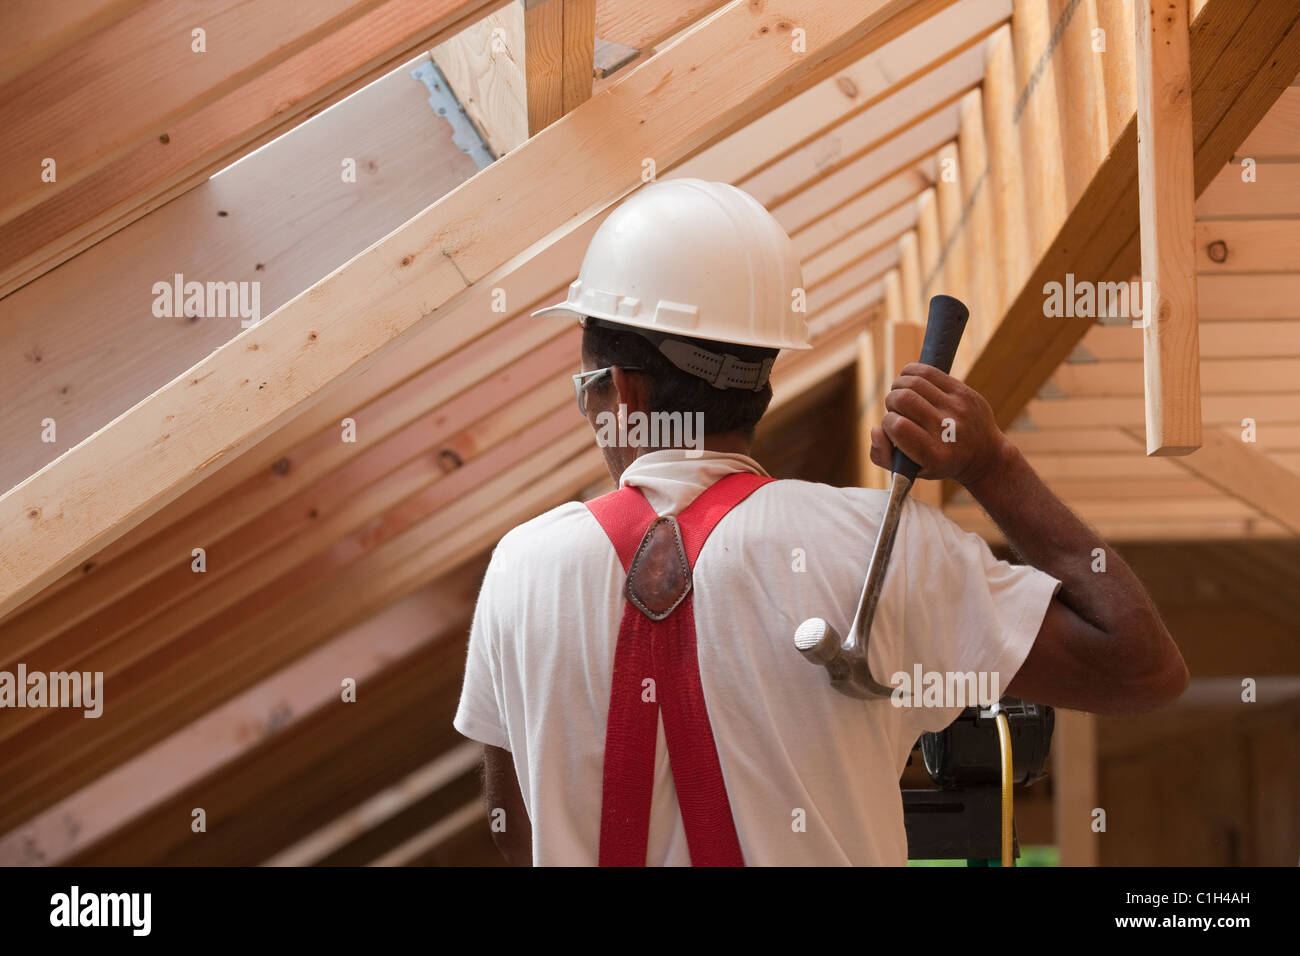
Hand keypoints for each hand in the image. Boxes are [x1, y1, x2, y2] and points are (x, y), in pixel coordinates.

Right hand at [868, 363, 1010, 486]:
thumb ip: (882, 456)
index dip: (887, 423)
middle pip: (903, 399)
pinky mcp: (963, 392)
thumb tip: (874, 430)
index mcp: (934, 456)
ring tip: (903, 396)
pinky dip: (910, 373)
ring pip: (913, 382)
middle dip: (891, 401)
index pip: (898, 426)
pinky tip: (910, 382)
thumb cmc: (936, 462)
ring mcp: (958, 409)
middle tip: (897, 410)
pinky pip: (928, 371)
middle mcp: (948, 431)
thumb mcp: (909, 470)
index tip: (894, 428)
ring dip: (899, 386)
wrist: (983, 455)